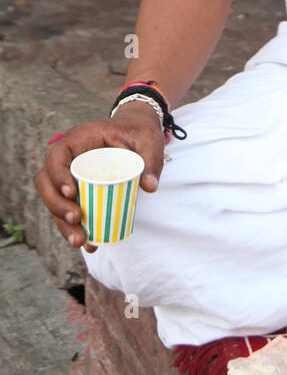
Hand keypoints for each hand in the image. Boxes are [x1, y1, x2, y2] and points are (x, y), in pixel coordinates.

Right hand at [35, 104, 164, 252]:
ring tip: (81, 240)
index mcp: (81, 138)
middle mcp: (69, 156)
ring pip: (53, 200)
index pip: (57, 153)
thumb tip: (150, 186)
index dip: (57, 174)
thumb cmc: (139, 132)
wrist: (137, 132)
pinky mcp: (76, 190)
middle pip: (47, 181)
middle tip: (76, 218)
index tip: (71, 192)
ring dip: (62, 223)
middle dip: (57, 205)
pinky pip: (67, 209)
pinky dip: (74, 228)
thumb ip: (151, 160)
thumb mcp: (148, 141)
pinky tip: (89, 243)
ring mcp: (69, 174)